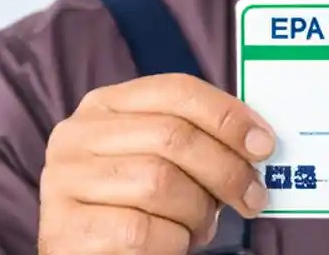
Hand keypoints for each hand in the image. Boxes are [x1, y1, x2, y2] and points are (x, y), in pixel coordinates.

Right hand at [38, 73, 275, 253]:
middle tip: (253, 197)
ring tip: (200, 227)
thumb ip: (197, 140)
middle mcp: (77, 134)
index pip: (177, 90)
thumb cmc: (134, 203)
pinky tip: (172, 244)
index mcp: (105, 104)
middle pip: (173, 136)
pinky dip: (172, 242)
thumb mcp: (160, 158)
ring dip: (197, 212)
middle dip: (226, 170)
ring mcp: (63, 181)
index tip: (265, 146)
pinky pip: (140, 231)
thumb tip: (258, 142)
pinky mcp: (64, 229)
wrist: (85, 253)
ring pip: (159, 183)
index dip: (228, 116)